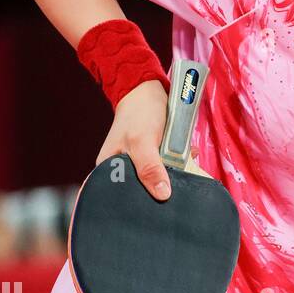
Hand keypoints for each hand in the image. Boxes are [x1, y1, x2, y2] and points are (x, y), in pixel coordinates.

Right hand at [94, 79, 172, 198]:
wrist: (150, 90)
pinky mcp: (154, 157)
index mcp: (107, 170)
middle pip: (143, 190)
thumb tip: (162, 194)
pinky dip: (179, 164)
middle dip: (162, 186)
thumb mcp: (143, 141)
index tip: (162, 201)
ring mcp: (138, 164)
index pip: (121, 197)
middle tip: (177, 178)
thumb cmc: (139, 113)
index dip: (140, 202)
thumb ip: (150, 168)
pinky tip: (186, 155)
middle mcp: (121, 170)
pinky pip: (168, 168)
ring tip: (182, 161)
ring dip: (174, 173)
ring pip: (158, 179)